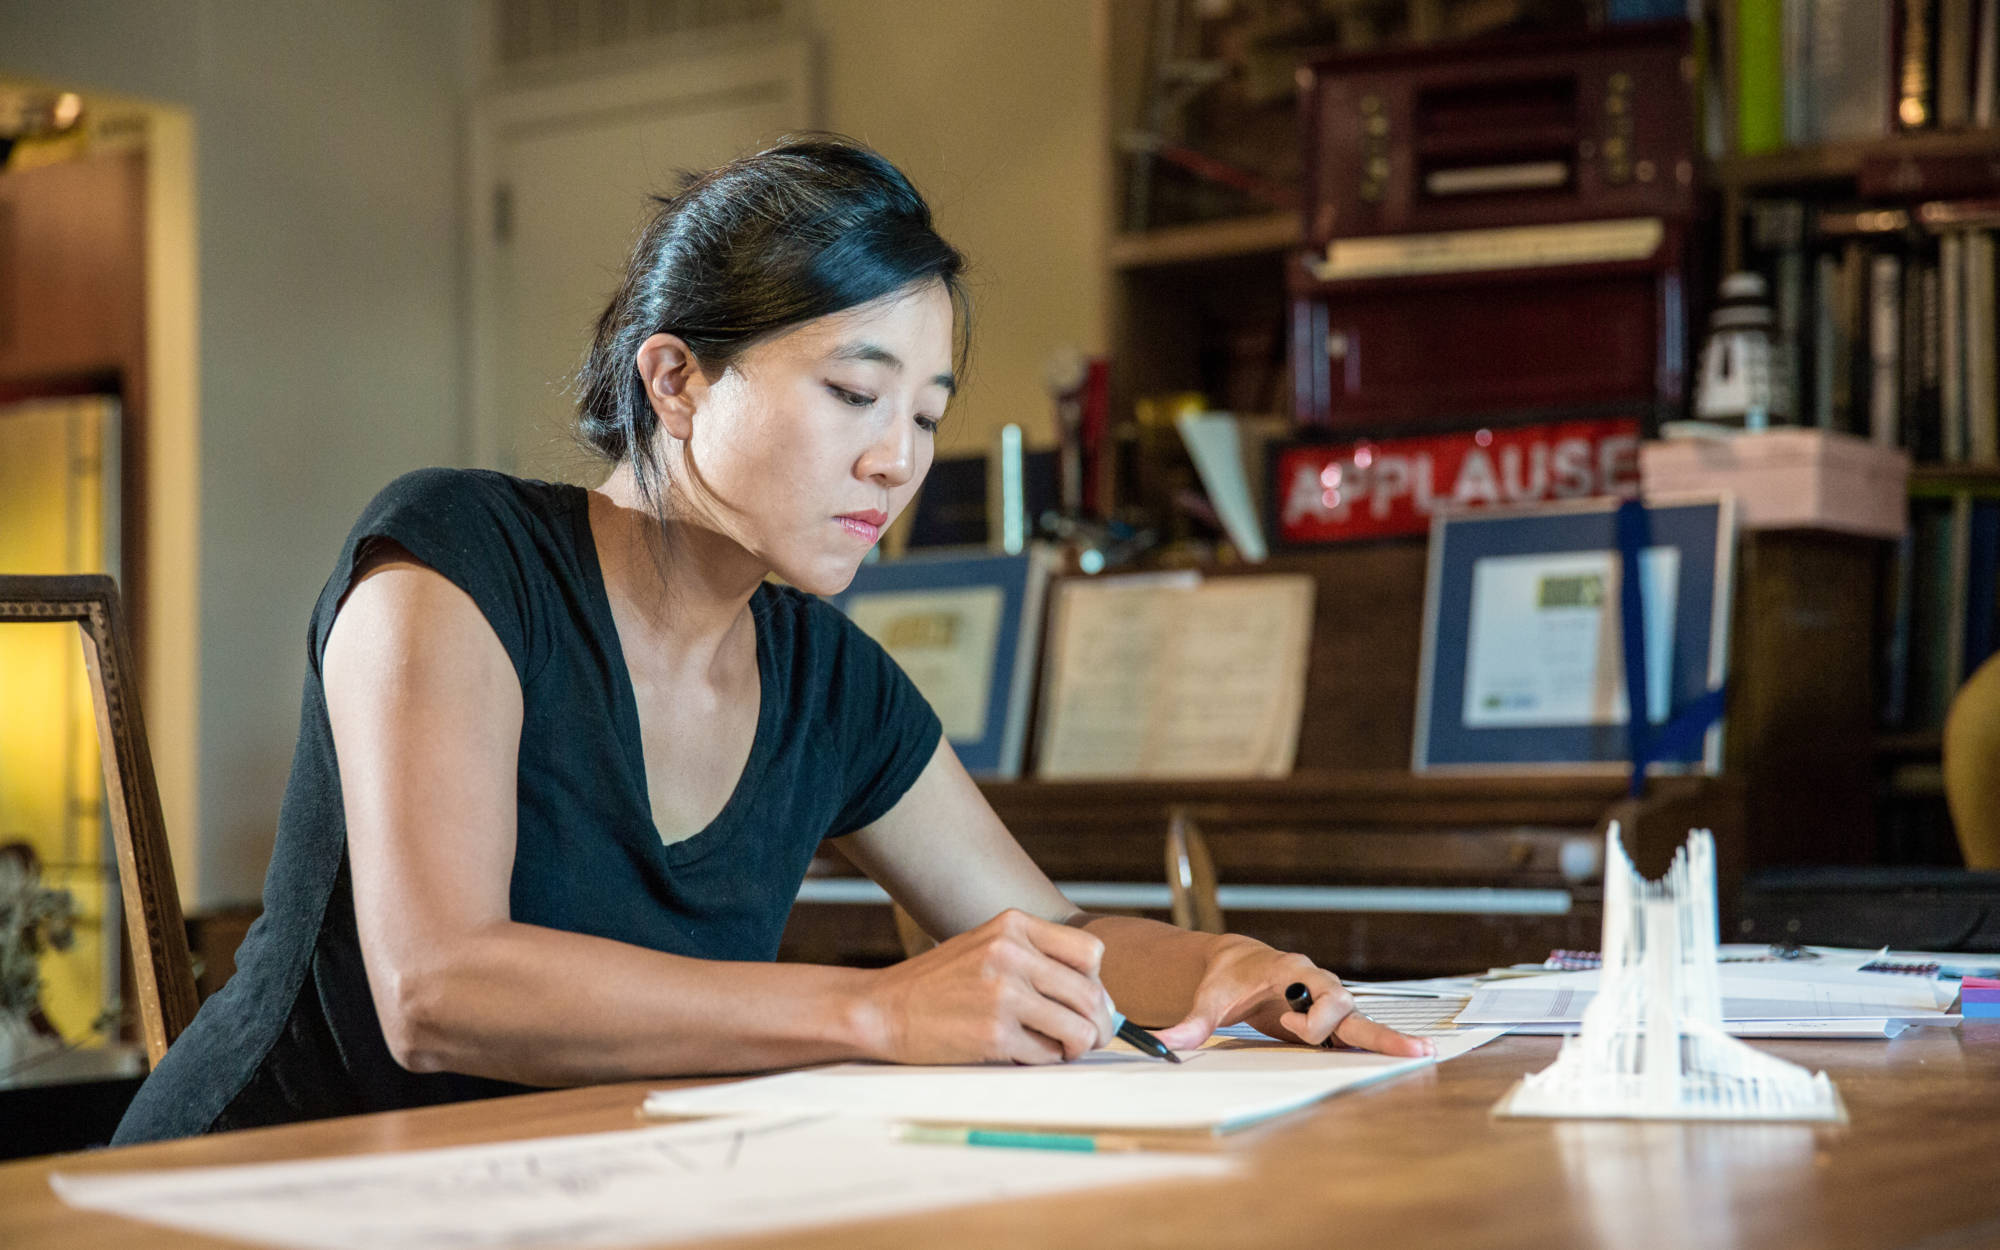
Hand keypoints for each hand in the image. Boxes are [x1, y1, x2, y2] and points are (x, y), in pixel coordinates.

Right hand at [859, 909, 1116, 1064]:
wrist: (884, 1009)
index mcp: (1012, 925)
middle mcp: (1011, 954)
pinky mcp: (994, 1034)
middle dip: (1099, 1025)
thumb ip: (1035, 960)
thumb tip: (1099, 1001)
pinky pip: (1047, 1056)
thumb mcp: (986, 947)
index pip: (1090, 951)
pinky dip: (1043, 1061)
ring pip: (1078, 1029)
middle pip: (1091, 995)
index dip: (1096, 982)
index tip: (1085, 1000)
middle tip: (1089, 1039)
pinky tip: (1022, 1054)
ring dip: (1076, 1047)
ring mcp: (1003, 994)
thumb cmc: (939, 984)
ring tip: (1058, 1049)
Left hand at [1150, 937, 1434, 1058]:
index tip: (1291, 1026)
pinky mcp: (1328, 1018)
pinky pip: (1355, 1032)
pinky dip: (1376, 1044)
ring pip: (1359, 1020)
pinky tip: (1406, 1057)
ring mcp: (1326, 1000)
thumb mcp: (1209, 998)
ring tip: (1422, 1054)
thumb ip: (1192, 1022)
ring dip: (1384, 1039)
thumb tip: (1166, 1045)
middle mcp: (1316, 984)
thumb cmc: (1228, 979)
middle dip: (1377, 1030)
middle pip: (1349, 1006)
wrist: (1239, 962)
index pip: (1314, 990)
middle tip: (1413, 1050)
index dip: (1311, 1013)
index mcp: (1290, 972)